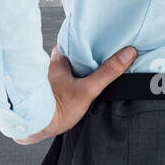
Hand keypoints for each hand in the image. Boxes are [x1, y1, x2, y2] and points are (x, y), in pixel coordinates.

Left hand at [15, 44, 137, 144]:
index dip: (91, 39)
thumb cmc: (55, 109)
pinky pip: (70, 79)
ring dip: (85, 68)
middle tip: (107, 54)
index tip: (105, 38)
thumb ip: (108, 72)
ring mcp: (54, 77)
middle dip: (90, 55)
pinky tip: (88, 86)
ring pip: (73, 67)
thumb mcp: (88, 89)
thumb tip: (127, 54)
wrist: (37, 126)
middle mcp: (54, 64)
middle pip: (76, 53)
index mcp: (60, 58)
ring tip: (101, 70)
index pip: (76, 39)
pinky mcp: (55, 89)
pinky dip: (79, 80)